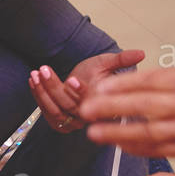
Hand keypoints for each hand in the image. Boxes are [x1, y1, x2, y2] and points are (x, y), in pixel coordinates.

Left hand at [29, 49, 145, 132]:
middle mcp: (88, 115)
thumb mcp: (109, 63)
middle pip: (69, 106)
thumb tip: (141, 53)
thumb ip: (123, 59)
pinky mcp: (61, 121)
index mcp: (102, 104)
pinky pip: (47, 112)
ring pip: (56, 110)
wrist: (84, 81)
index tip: (72, 79)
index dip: (81, 92)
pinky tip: (33, 81)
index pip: (92, 102)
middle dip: (54, 87)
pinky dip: (38, 96)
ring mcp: (74, 121)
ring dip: (43, 92)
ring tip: (36, 74)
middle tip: (44, 70)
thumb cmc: (96, 73)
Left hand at [79, 66, 174, 162]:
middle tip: (86, 109)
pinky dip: (137, 148)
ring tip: (94, 133)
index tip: (100, 85)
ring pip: (146, 132)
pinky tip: (120, 147)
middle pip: (142, 106)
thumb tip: (144, 81)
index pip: (149, 80)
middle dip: (110, 107)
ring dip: (116, 133)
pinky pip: (159, 149)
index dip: (121, 84)